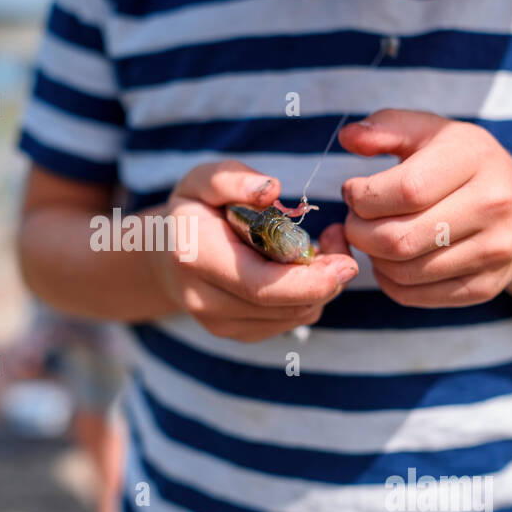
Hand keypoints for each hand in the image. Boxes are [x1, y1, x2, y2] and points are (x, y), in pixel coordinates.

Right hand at [150, 161, 358, 341]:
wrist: (166, 253)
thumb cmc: (193, 210)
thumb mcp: (203, 179)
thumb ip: (232, 178)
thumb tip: (271, 190)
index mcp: (195, 255)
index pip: (260, 284)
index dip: (310, 280)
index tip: (345, 262)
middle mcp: (204, 299)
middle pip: (283, 305)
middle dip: (325, 280)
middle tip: (339, 243)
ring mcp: (219, 323)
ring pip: (293, 316)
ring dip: (319, 287)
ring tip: (317, 248)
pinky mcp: (236, 333)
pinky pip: (289, 321)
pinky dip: (306, 297)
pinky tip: (299, 268)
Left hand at [339, 109, 511, 307]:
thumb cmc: (461, 165)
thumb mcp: (429, 131)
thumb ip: (386, 127)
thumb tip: (347, 137)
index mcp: (475, 159)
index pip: (405, 190)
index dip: (362, 196)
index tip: (352, 191)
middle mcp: (494, 205)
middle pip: (399, 238)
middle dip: (359, 232)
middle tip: (354, 220)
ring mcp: (495, 251)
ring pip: (403, 272)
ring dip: (371, 257)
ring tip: (371, 237)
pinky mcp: (485, 287)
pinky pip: (414, 296)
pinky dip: (387, 281)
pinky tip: (389, 260)